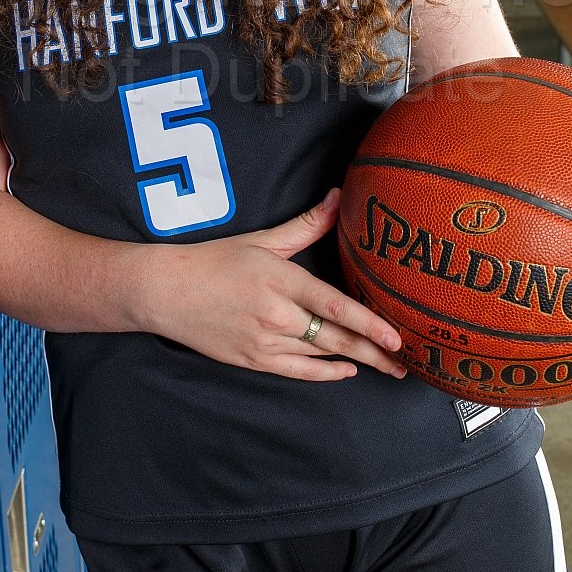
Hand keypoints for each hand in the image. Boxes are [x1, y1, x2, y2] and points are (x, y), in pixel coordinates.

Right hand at [139, 188, 406, 382]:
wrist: (165, 292)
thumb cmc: (213, 261)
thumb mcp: (261, 239)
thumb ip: (306, 225)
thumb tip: (340, 198)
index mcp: (280, 280)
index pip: (333, 304)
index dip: (368, 322)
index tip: (396, 336)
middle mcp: (275, 314)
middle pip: (334, 338)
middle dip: (374, 352)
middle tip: (406, 363)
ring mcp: (263, 341)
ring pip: (319, 356)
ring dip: (356, 363)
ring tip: (387, 368)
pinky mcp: (252, 360)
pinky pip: (296, 371)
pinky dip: (324, 373)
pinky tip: (346, 372)